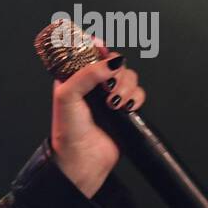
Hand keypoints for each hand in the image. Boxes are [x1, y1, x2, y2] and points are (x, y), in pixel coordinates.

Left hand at [49, 46, 146, 198]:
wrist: (82, 160)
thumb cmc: (68, 131)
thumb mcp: (68, 96)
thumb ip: (86, 74)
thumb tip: (110, 62)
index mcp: (74, 78)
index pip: (89, 53)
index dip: (98, 48)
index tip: (102, 50)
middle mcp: (92, 85)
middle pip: (115, 62)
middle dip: (116, 72)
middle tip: (107, 89)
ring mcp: (109, 96)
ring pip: (128, 76)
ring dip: (126, 87)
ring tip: (114, 103)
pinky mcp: (124, 109)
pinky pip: (138, 92)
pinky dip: (136, 98)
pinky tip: (126, 108)